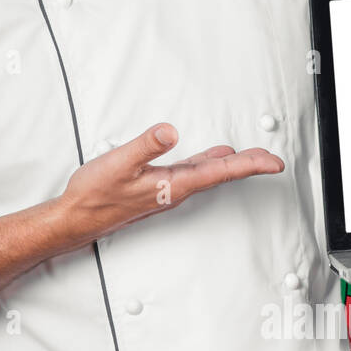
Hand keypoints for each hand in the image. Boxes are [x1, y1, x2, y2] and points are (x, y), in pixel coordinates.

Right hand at [56, 122, 283, 243]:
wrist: (76, 219)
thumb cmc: (95, 195)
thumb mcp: (119, 164)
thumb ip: (145, 146)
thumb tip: (170, 132)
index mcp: (174, 184)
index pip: (221, 172)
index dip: (251, 165)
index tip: (274, 163)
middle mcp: (176, 189)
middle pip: (221, 174)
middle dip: (249, 165)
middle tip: (272, 159)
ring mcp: (167, 189)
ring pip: (208, 174)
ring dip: (231, 165)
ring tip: (251, 156)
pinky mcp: (157, 186)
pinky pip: (192, 173)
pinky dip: (208, 163)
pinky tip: (212, 157)